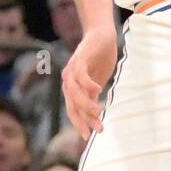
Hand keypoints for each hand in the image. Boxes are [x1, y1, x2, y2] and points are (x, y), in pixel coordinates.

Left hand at [61, 25, 115, 140]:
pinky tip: (99, 90)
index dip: (80, 123)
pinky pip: (81, 75)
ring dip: (86, 104)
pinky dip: (88, 84)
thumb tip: (93, 112)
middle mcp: (69, 80)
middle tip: (96, 130)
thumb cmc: (100, 58)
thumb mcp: (97, 80)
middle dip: (83, 119)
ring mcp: (73, 70)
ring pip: (75, 93)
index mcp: (72, 87)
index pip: (74, 110)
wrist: (101, 34)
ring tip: (99, 113)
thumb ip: (93, 95)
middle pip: (72, 105)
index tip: (88, 136)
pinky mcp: (80, 59)